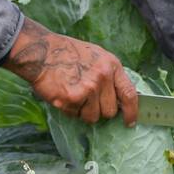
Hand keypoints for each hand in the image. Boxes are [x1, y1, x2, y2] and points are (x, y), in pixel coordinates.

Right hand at [2, 17, 138, 125]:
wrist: (42, 52)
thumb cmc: (68, 53)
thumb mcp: (97, 57)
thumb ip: (110, 75)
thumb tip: (120, 98)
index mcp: (111, 65)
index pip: (129, 94)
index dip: (132, 112)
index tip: (130, 122)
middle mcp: (102, 77)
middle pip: (110, 111)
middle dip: (100, 111)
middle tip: (88, 100)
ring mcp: (87, 89)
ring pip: (92, 117)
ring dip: (83, 112)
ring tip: (74, 95)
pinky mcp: (71, 99)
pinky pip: (76, 115)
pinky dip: (70, 110)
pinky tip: (64, 95)